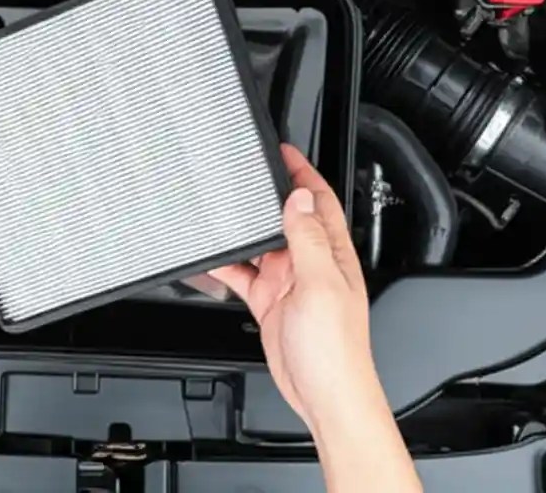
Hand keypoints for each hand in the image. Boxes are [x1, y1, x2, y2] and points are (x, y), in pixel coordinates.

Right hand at [210, 144, 379, 430]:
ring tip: (219, 212)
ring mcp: (289, 282)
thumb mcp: (321, 286)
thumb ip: (309, 240)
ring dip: (243, 231)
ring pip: (261, 244)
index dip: (302, 173)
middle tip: (242, 175)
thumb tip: (299, 199)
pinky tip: (210, 258)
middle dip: (266, 195)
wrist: (325, 394)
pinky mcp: (269, 301)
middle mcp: (311, 263)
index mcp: (331, 253)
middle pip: (286, 217)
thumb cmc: (336, 350)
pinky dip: (226, 265)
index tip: (283, 151)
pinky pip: (243, 274)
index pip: (319, 201)